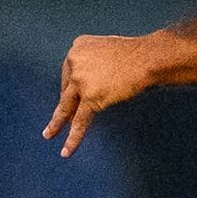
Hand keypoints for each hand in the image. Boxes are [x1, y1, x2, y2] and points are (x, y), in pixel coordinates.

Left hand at [42, 34, 153, 156]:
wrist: (147, 58)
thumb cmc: (135, 54)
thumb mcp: (107, 50)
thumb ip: (95, 63)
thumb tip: (93, 80)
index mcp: (78, 47)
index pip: (69, 72)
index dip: (72, 88)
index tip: (75, 97)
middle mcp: (74, 61)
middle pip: (66, 90)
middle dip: (67, 105)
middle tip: (61, 121)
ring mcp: (80, 79)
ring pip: (66, 107)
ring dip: (57, 123)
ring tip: (49, 134)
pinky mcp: (90, 96)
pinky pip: (80, 120)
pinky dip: (73, 137)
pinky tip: (67, 150)